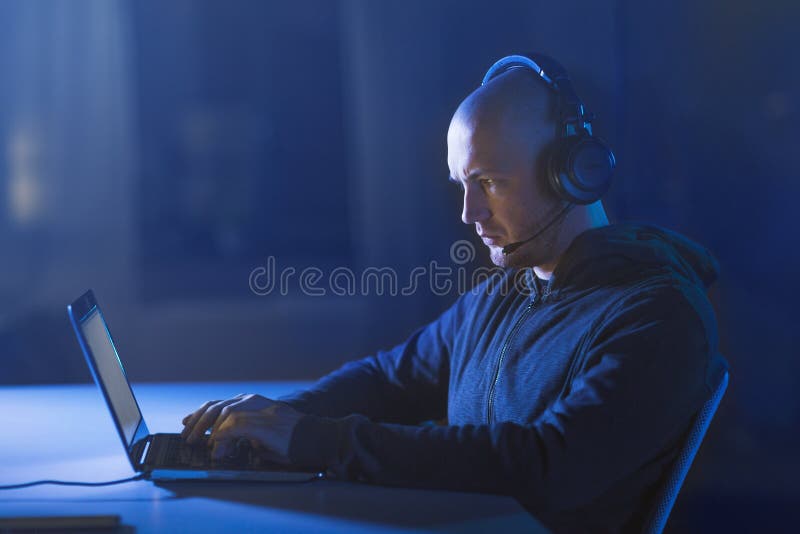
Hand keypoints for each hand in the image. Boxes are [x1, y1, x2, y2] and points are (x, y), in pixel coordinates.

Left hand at [181, 394, 303, 463]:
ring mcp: (257, 410)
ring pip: (222, 414)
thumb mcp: (261, 432)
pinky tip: (218, 448)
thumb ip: (242, 432)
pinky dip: (222, 438)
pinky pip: (233, 427)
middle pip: (215, 406)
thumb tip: (221, 444)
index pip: (219, 403)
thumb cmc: (289, 438)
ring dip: (209, 432)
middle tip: (188, 438)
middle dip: (198, 422)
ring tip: (203, 445)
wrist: (312, 437)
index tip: (187, 423)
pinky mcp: (261, 422)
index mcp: (252, 401)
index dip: (200, 413)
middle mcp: (252, 401)